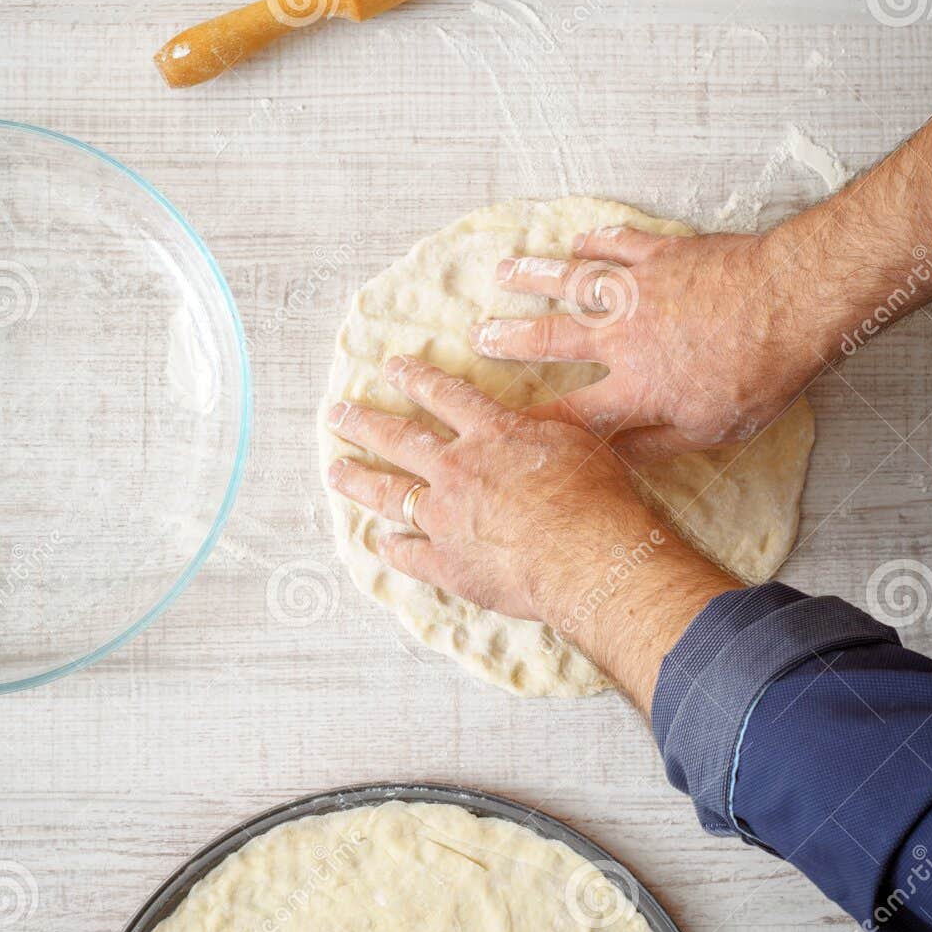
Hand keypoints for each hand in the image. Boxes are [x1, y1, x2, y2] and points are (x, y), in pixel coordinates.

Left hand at [326, 354, 652, 625]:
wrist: (588, 557)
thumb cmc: (596, 498)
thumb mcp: (577, 443)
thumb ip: (544, 431)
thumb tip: (535, 422)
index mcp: (491, 434)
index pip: (444, 395)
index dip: (416, 377)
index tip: (392, 366)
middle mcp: (458, 470)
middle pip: (400, 439)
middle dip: (364, 422)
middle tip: (336, 413)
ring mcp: (445, 518)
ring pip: (389, 493)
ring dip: (359, 480)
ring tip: (335, 471)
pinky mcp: (446, 564)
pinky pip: (409, 555)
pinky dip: (393, 548)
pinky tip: (381, 543)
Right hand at [469, 226, 818, 459]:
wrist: (793, 301)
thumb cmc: (761, 372)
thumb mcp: (712, 430)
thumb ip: (656, 443)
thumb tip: (613, 455)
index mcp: (635, 387)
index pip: (571, 411)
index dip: (533, 420)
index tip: (503, 425)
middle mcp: (624, 336)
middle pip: (553, 335)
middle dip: (511, 337)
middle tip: (479, 335)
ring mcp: (640, 288)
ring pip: (573, 281)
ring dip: (534, 275)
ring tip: (502, 272)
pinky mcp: (664, 254)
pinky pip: (618, 243)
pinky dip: (594, 241)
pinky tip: (577, 241)